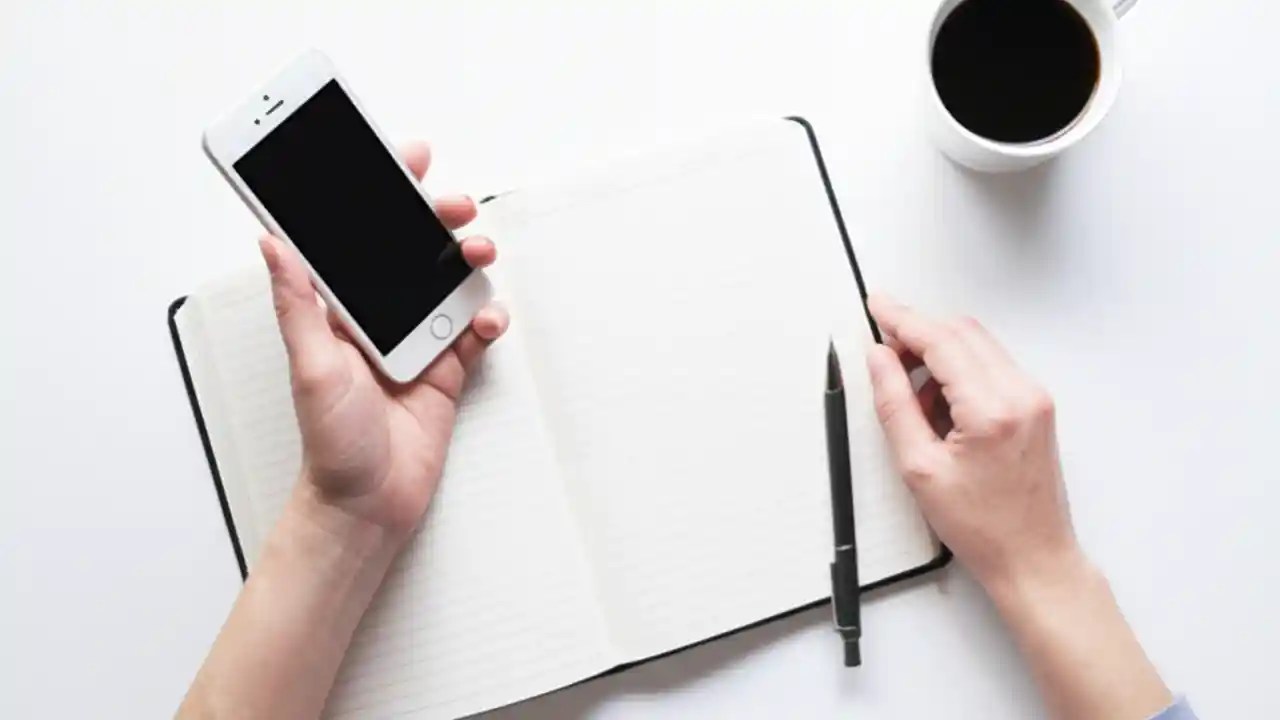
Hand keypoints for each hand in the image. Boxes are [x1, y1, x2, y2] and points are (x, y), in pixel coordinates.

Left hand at [261, 141, 507, 543]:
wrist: (368, 505)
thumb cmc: (331, 445)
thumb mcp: (310, 367)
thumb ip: (297, 303)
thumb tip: (272, 242)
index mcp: (339, 310)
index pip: (357, 238)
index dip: (381, 195)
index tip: (404, 160)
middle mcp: (376, 319)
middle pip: (411, 252)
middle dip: (435, 221)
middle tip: (454, 207)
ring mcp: (414, 341)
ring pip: (448, 283)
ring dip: (466, 261)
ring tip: (478, 254)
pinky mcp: (446, 369)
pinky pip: (473, 330)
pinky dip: (486, 318)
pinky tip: (487, 318)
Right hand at [864, 294, 1077, 593]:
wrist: (1034, 558)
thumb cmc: (984, 528)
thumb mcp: (919, 468)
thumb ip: (894, 404)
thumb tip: (880, 361)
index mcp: (992, 409)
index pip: (941, 340)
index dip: (902, 319)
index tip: (876, 306)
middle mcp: (1021, 394)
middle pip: (962, 332)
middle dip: (918, 333)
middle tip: (884, 353)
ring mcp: (1034, 397)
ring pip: (976, 346)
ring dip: (938, 355)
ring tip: (914, 400)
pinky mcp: (1036, 406)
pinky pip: (990, 367)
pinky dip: (959, 373)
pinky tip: (939, 409)